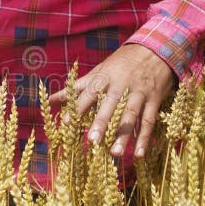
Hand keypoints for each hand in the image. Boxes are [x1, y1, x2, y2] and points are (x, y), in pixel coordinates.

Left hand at [48, 43, 175, 158]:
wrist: (154, 50)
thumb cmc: (119, 64)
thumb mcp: (98, 71)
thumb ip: (75, 89)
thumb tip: (49, 100)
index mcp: (105, 77)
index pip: (89, 93)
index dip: (78, 107)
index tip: (67, 123)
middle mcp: (121, 85)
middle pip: (111, 105)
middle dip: (102, 122)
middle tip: (92, 141)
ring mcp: (139, 93)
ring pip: (131, 115)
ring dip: (123, 135)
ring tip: (114, 153)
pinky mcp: (154, 100)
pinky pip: (149, 121)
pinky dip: (144, 138)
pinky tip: (139, 154)